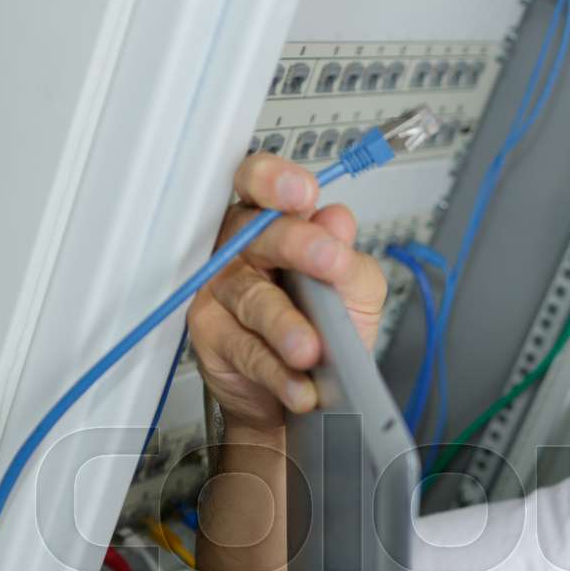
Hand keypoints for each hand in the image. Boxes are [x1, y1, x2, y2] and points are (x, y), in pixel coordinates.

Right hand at [186, 152, 387, 432]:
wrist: (306, 389)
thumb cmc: (327, 327)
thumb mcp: (357, 292)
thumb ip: (350, 262)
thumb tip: (337, 222)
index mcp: (276, 224)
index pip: (259, 183)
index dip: (273, 181)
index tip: (301, 194)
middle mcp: (243, 249)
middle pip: (255, 233)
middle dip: (295, 244)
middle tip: (328, 261)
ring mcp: (223, 290)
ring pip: (251, 298)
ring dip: (286, 325)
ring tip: (312, 349)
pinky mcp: (212, 334)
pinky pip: (244, 349)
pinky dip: (278, 371)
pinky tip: (300, 383)